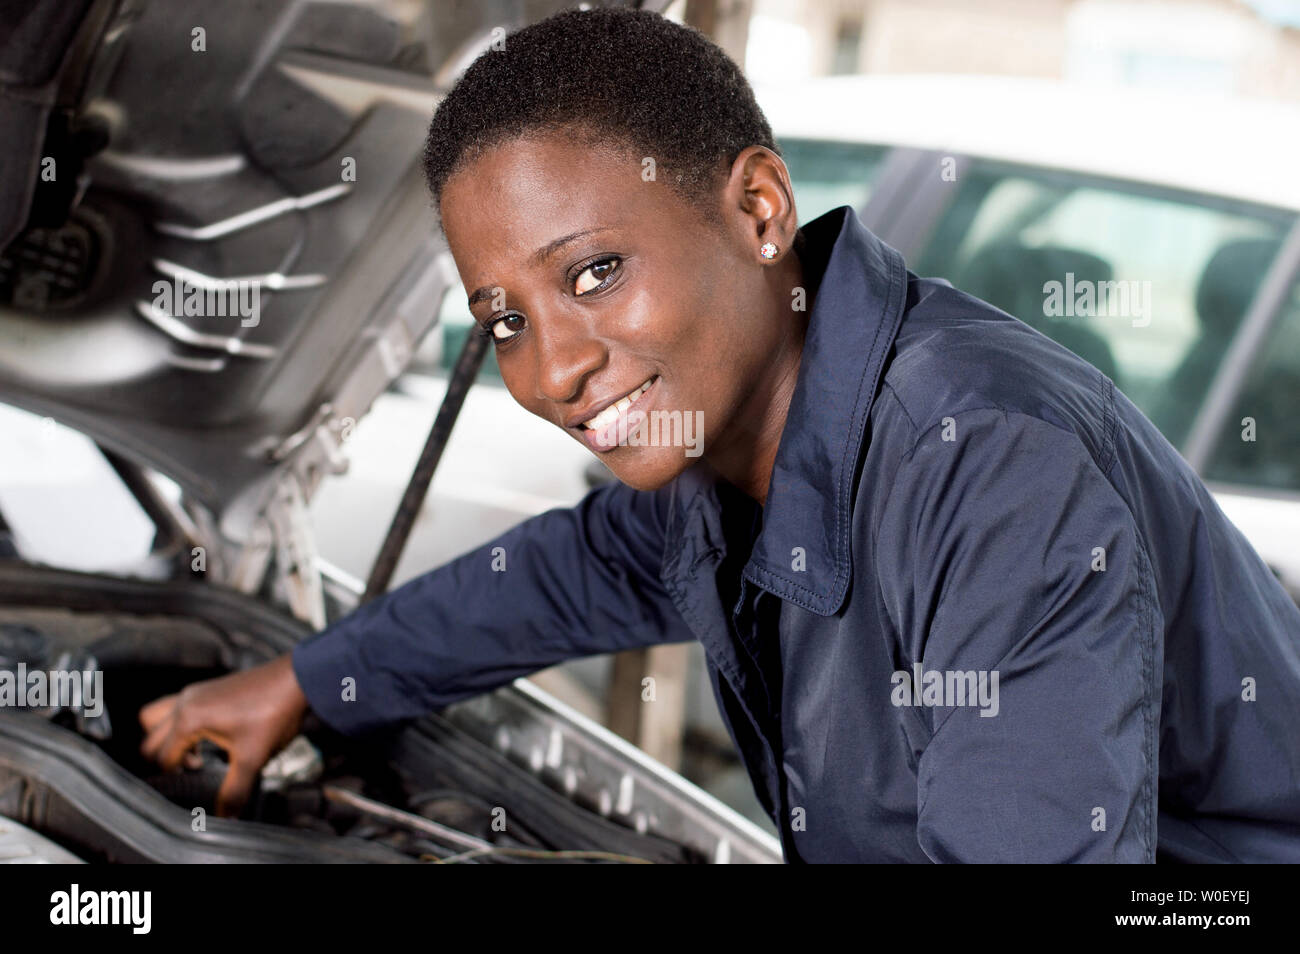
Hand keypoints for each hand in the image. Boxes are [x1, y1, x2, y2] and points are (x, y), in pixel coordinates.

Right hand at [138, 653, 309, 816]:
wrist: (295, 680)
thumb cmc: (273, 712)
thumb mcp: (252, 758)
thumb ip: (235, 791)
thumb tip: (225, 817)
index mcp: (188, 720)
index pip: (163, 758)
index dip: (176, 776)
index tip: (197, 780)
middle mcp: (184, 703)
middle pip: (150, 739)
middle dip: (165, 759)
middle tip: (193, 768)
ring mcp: (194, 692)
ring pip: (156, 717)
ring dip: (166, 738)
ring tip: (194, 750)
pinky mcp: (206, 687)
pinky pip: (175, 706)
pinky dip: (179, 723)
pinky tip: (206, 735)